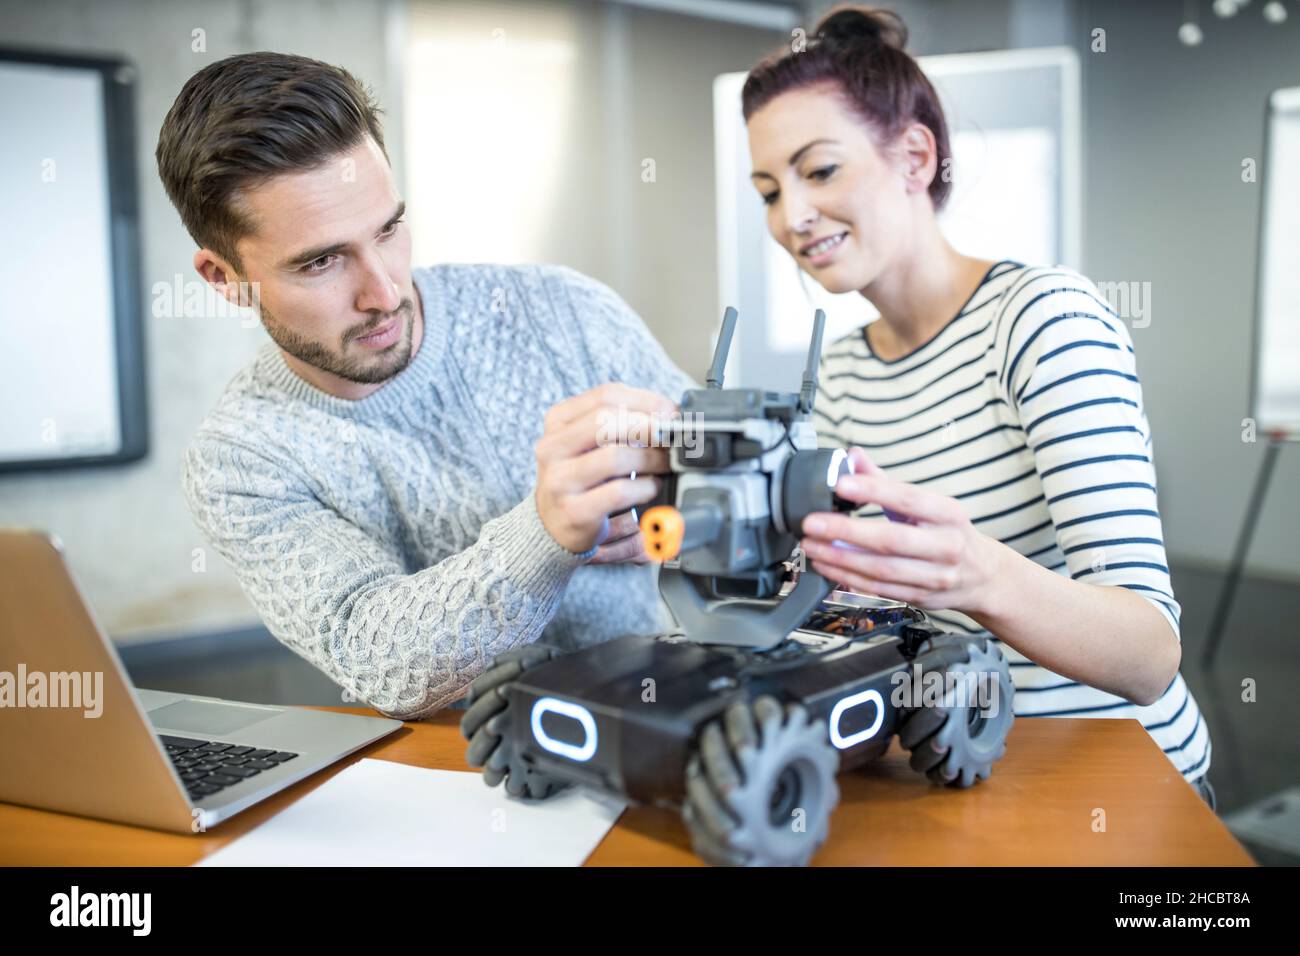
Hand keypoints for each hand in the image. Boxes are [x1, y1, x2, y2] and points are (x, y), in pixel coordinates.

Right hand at [535, 383, 675, 555]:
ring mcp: (559, 481)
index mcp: (557, 421)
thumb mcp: (590, 442)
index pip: (605, 396)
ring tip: (665, 464)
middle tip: (672, 438)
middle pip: (608, 421)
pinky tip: (651, 487)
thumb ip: (621, 423)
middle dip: (649, 427)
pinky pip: (619, 492)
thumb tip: (669, 414)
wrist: (552, 525)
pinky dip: (645, 487)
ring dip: (651, 459)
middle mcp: (552, 447)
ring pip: (615, 456)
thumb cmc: (581, 477)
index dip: (645, 400)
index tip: (671, 412)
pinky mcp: (574, 511)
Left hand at [798, 448, 1004, 612]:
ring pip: (881, 569)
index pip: (908, 498)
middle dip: (846, 532)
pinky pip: (879, 588)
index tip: (842, 484)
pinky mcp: (920, 597)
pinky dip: (849, 578)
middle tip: (812, 523)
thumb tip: (853, 458)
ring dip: (841, 558)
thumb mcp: (927, 504)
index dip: (874, 490)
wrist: (983, 577)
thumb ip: (886, 482)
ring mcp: (934, 576)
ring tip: (812, 546)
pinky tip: (828, 565)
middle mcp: (945, 546)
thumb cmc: (949, 533)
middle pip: (890, 539)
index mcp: (948, 514)